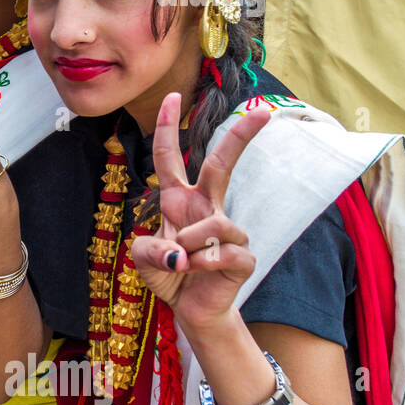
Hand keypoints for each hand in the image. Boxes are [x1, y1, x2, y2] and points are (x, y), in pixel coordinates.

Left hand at [131, 92, 271, 331]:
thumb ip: (148, 249)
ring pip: (213, 224)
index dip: (167, 128)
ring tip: (184, 262)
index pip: (170, 158)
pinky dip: (202, 265)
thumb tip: (180, 252)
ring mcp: (228, 230)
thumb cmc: (168, 272)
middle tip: (261, 111)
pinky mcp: (243, 256)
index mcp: (178, 200)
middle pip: (222, 165)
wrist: (188, 307)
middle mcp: (205, 207)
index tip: (173, 97)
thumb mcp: (143, 258)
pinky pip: (223, 252)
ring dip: (190, 245)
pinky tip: (198, 273)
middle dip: (240, 137)